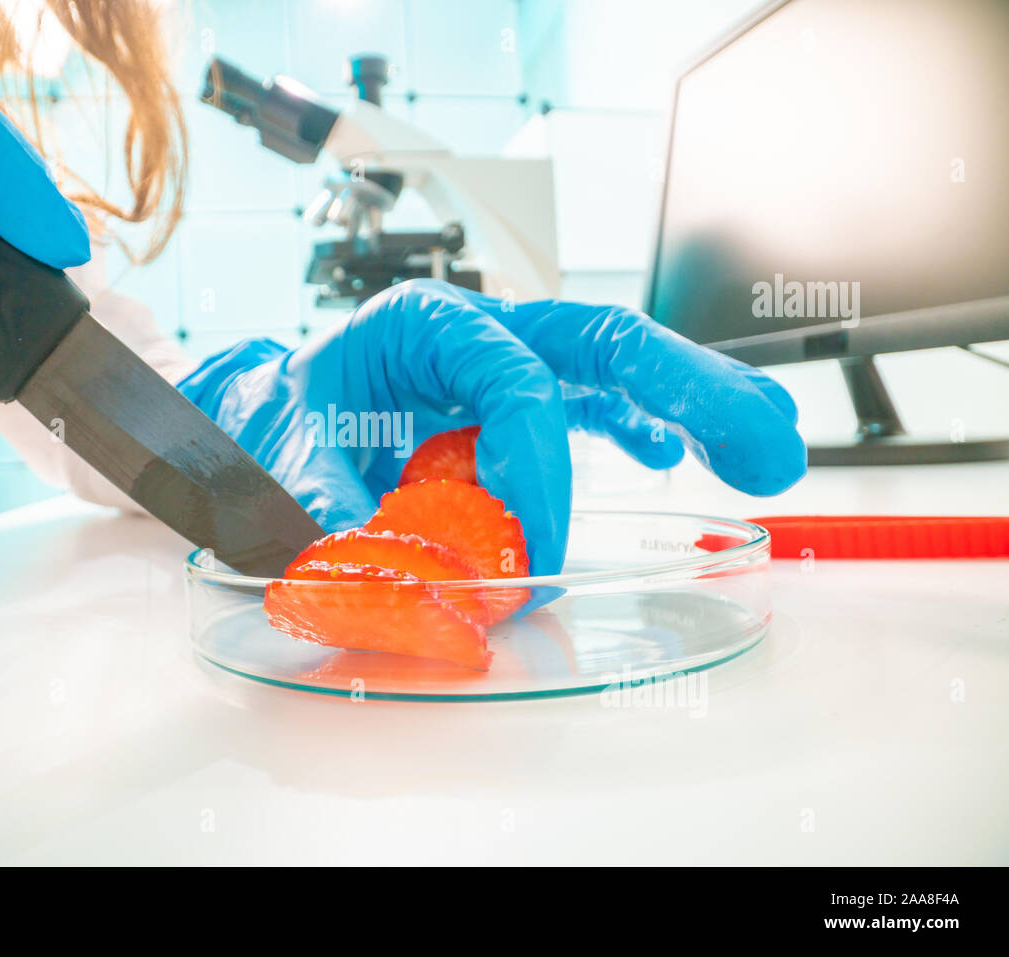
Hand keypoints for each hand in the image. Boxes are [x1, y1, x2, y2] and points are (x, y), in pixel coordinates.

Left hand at [179, 279, 805, 575]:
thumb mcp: (284, 455)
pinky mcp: (520, 398)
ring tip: (769, 448)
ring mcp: (509, 361)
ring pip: (620, 367)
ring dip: (698, 404)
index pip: (517, 378)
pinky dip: (645, 427)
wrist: (270, 418)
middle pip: (603, 341)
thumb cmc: (281, 422)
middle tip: (765, 441)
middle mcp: (480, 332)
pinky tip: (678, 456)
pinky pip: (598, 404)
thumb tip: (389, 573)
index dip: (542, 459)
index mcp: (423, 323)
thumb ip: (326, 508)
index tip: (537, 541)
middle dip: (691, 388)